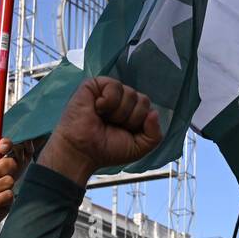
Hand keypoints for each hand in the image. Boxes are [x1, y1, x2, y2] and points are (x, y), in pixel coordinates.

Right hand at [39, 77, 162, 185]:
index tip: (124, 133)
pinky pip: (114, 86)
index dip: (139, 123)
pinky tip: (98, 109)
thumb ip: (155, 135)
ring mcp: (109, 92)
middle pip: (143, 100)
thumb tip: (154, 113)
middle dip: (131, 119)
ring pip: (131, 93)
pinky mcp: (95, 85)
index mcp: (132, 113)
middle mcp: (122, 101)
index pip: (148, 108)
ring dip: (119, 113)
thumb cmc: (107, 150)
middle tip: (113, 126)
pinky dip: (109, 102)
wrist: (83, 152)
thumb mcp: (139, 148)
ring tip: (104, 119)